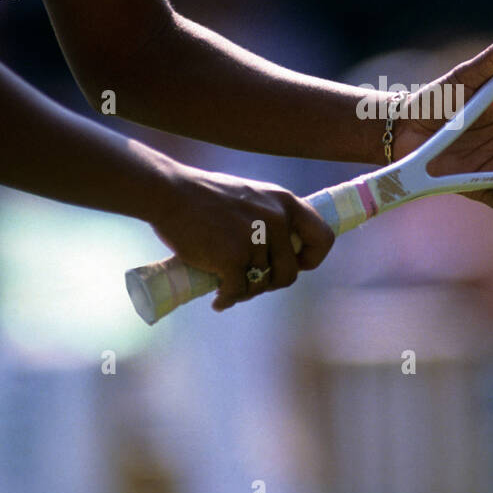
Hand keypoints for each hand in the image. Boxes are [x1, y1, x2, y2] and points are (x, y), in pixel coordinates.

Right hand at [146, 165, 334, 310]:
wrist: (169, 192)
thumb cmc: (204, 195)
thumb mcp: (251, 195)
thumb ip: (269, 216)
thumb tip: (281, 250)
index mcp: (285, 202)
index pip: (323, 237)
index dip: (311, 258)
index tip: (296, 264)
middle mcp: (276, 220)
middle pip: (290, 273)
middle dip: (271, 283)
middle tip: (252, 281)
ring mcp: (255, 239)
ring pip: (261, 284)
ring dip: (246, 291)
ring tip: (229, 286)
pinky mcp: (232, 257)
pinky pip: (238, 292)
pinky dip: (227, 299)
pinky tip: (219, 299)